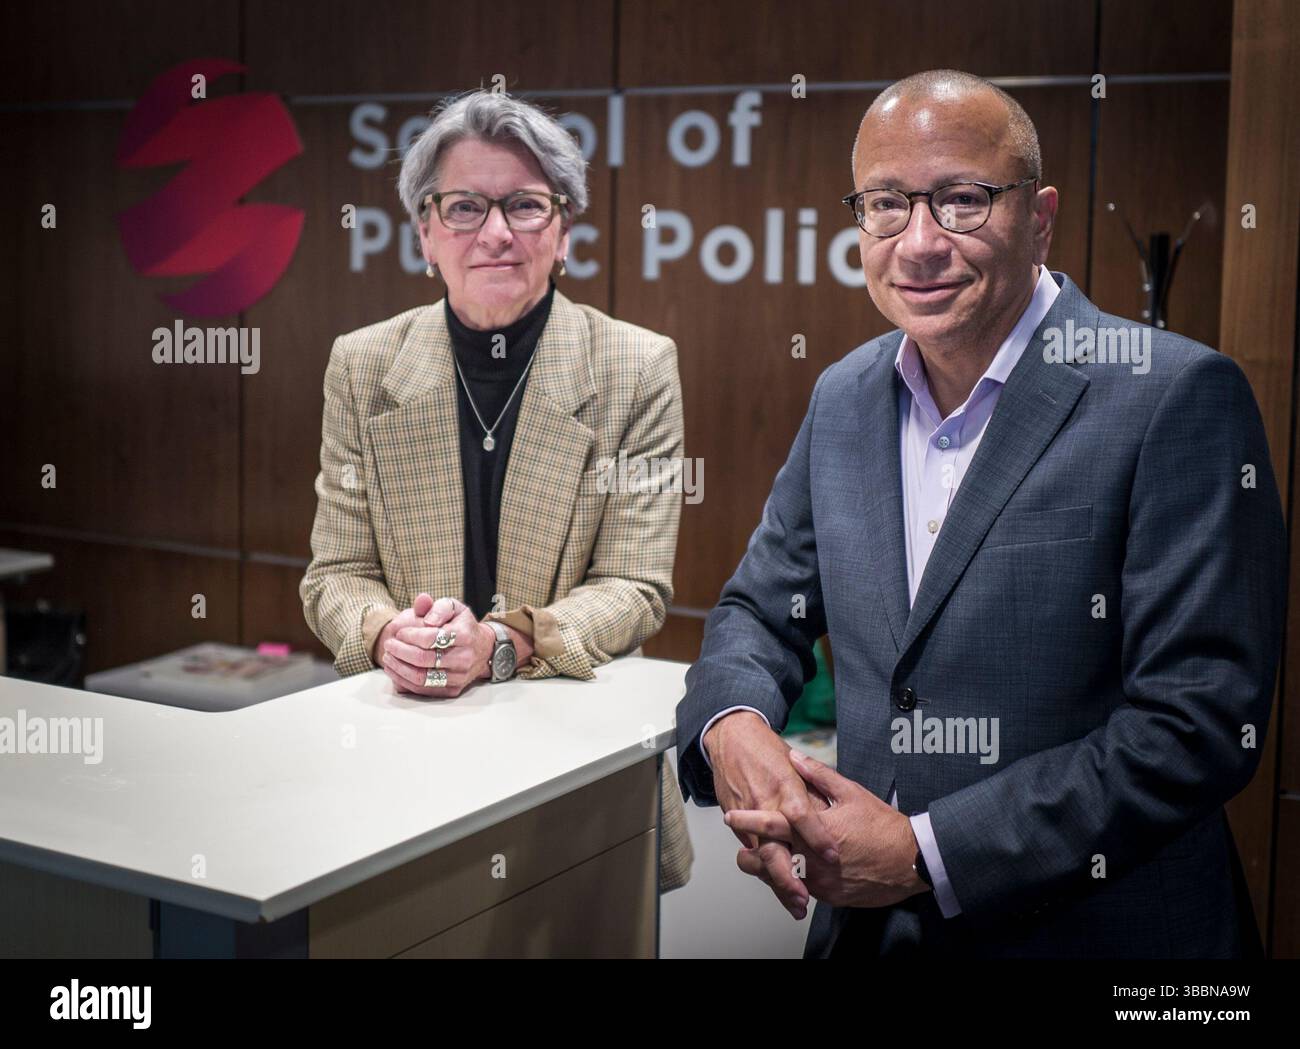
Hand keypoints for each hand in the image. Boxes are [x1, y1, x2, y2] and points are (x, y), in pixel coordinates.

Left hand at [378, 595, 494, 697]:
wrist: (483, 649)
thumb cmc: (463, 626)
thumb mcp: (454, 608)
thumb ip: (438, 607)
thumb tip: (426, 615)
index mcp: (465, 635)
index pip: (430, 638)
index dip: (410, 636)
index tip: (399, 632)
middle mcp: (464, 658)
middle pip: (424, 659)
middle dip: (400, 652)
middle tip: (388, 645)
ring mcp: (459, 677)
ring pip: (422, 678)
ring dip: (399, 669)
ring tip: (388, 658)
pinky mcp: (453, 690)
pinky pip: (423, 690)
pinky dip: (404, 681)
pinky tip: (395, 670)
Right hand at [703, 711, 838, 920]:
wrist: (731, 740)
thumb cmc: (766, 751)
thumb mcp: (795, 765)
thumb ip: (814, 790)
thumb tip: (833, 813)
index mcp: (784, 787)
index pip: (801, 815)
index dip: (817, 837)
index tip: (833, 856)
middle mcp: (765, 805)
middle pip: (775, 847)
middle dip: (788, 876)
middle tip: (804, 897)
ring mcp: (749, 817)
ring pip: (762, 858)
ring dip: (778, 883)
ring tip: (795, 902)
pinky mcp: (738, 824)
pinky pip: (752, 853)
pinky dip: (766, 873)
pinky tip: (780, 889)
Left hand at [725, 749, 927, 908]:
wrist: (911, 861)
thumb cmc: (883, 825)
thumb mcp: (851, 792)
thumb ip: (817, 775)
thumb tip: (794, 757)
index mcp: (814, 831)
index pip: (772, 825)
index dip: (748, 821)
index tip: (731, 815)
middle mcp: (813, 860)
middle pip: (767, 862)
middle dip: (750, 856)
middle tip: (742, 847)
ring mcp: (821, 883)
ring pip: (782, 880)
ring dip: (772, 869)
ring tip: (767, 858)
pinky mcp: (830, 896)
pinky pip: (803, 889)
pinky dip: (795, 880)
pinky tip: (796, 869)